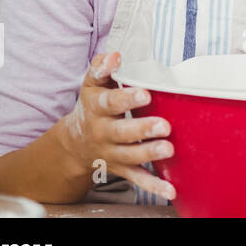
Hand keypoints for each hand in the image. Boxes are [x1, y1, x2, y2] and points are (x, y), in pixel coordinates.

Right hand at [60, 52, 175, 200]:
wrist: (75, 143)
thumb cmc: (93, 105)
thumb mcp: (92, 84)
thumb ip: (101, 67)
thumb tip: (114, 55)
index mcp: (97, 108)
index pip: (110, 103)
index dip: (126, 99)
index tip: (145, 94)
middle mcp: (103, 132)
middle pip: (121, 132)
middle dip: (142, 129)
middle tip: (164, 125)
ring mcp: (111, 152)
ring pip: (130, 156)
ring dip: (149, 154)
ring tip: (168, 149)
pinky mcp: (121, 168)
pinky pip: (138, 179)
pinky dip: (154, 186)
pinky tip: (171, 190)